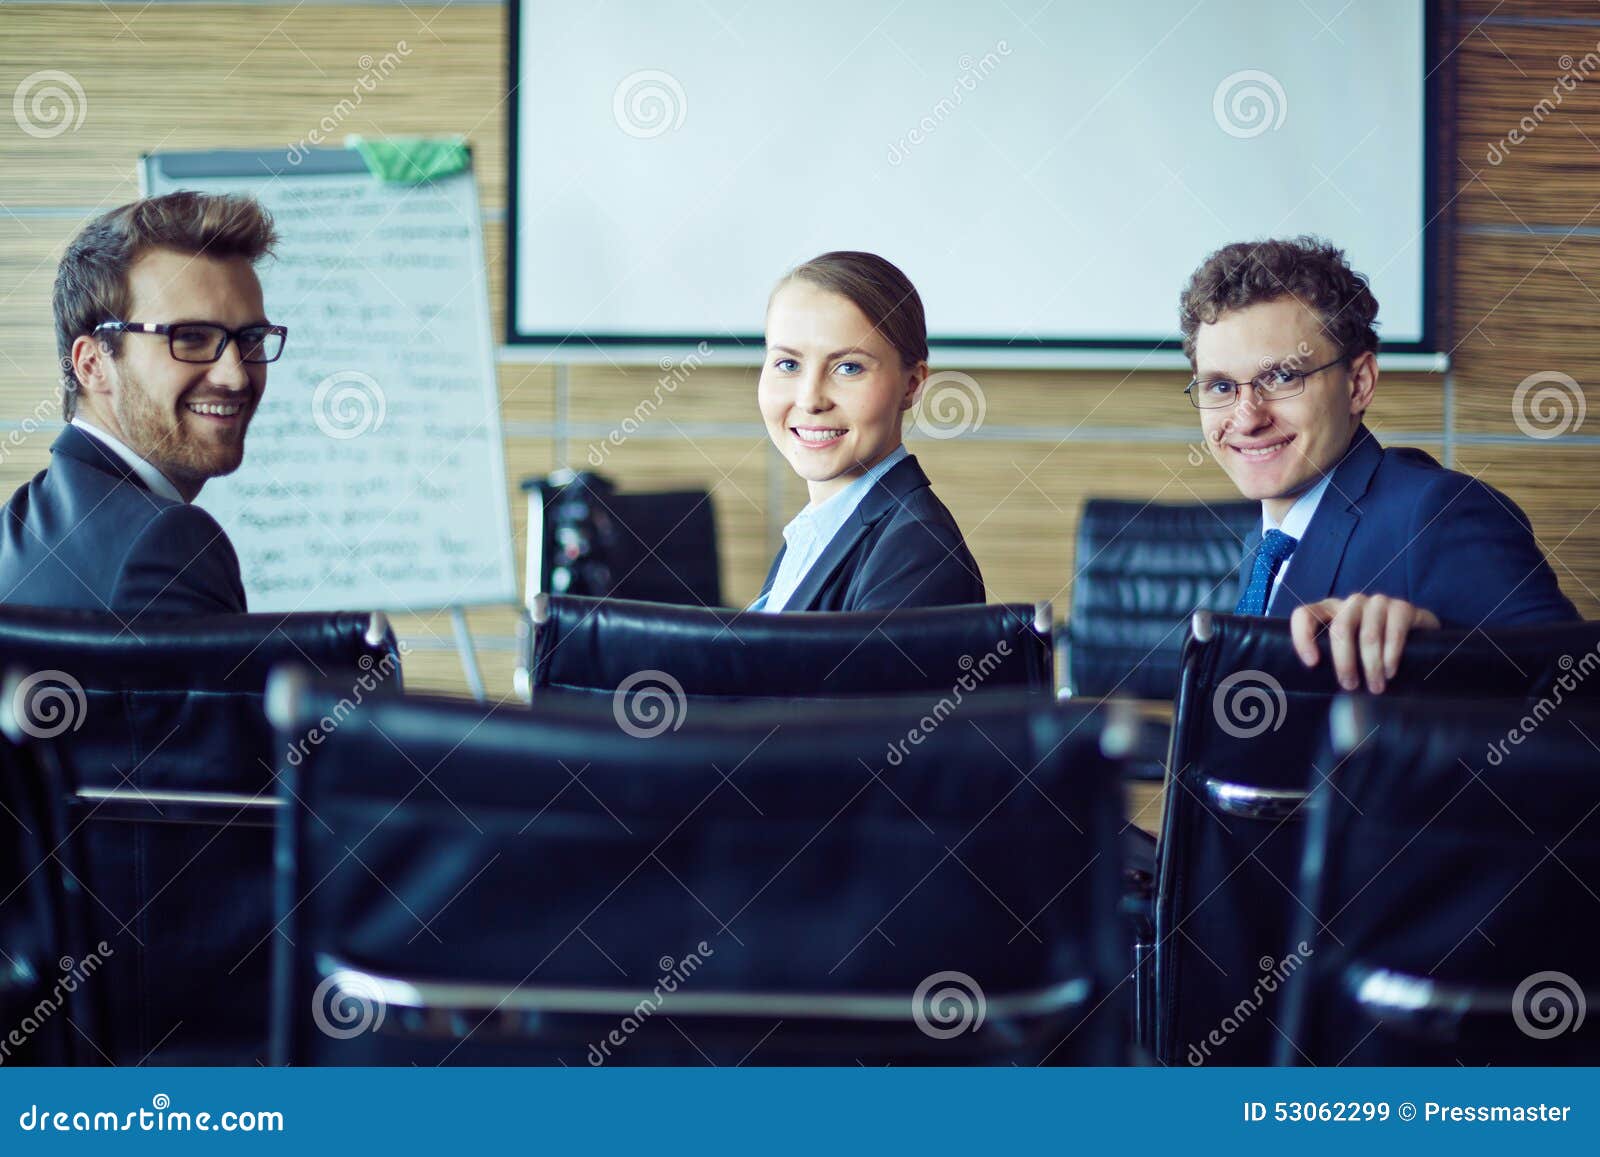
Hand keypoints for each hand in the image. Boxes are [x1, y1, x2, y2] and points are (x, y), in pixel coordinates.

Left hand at [1289, 594, 1440, 693]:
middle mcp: (1351, 603)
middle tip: (1350, 686)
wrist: (1418, 639)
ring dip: (1371, 666)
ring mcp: (1377, 602)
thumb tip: (1314, 689)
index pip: (1304, 615)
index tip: (1312, 663)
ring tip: (1375, 687)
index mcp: (1329, 611)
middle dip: (1345, 662)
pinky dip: (1391, 655)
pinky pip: (1394, 632)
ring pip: (1368, 635)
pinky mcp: (1402, 607)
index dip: (1303, 637)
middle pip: (1340, 629)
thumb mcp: (1349, 654)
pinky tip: (1390, 671)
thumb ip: (1331, 662)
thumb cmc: (1372, 652)